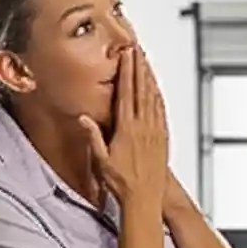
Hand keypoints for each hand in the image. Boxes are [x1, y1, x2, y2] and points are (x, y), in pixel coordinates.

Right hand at [80, 47, 168, 208]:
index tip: (126, 55)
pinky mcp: (163, 137)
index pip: (126, 92)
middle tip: (138, 49)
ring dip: (150, 77)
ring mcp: (155, 131)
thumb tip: (84, 118)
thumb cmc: (122, 182)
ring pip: (153, 97)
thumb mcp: (101, 160)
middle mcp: (143, 126)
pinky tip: (157, 88)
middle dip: (139, 67)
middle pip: (142, 89)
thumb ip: (94, 137)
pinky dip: (158, 95)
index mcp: (127, 129)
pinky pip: (161, 111)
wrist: (145, 198)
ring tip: (147, 61)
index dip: (127, 71)